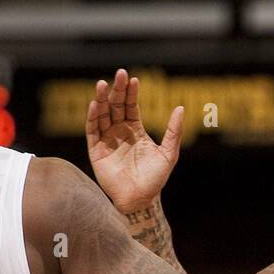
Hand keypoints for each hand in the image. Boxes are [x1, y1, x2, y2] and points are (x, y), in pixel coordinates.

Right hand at [86, 68, 183, 213]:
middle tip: (120, 74)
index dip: (132, 93)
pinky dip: (92, 117)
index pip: (131, 106)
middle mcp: (119, 132)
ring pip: (102, 115)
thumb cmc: (156, 179)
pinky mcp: (96, 151)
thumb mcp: (169, 153)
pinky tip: (95, 105)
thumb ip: (174, 132)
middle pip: (116, 106)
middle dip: (117, 90)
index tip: (134, 80)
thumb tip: (181, 108)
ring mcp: (107, 140)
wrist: (140, 200)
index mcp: (135, 130)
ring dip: (102, 99)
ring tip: (102, 84)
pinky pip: (92, 131)